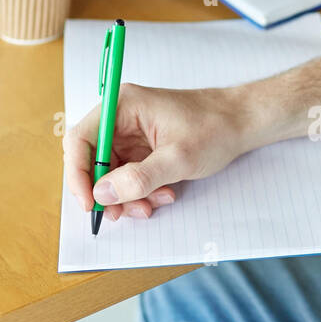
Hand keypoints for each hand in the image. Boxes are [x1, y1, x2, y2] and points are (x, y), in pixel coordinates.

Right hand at [64, 83, 251, 223]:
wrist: (242, 123)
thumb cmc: (215, 128)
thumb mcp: (178, 158)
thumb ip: (139, 178)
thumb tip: (103, 194)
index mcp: (122, 106)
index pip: (81, 139)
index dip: (78, 173)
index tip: (90, 203)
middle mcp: (121, 118)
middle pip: (93, 160)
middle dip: (106, 191)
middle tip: (120, 214)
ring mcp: (132, 134)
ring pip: (111, 173)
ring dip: (126, 195)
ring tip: (151, 205)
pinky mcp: (143, 149)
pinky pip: (129, 176)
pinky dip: (141, 191)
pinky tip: (163, 195)